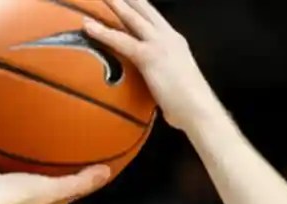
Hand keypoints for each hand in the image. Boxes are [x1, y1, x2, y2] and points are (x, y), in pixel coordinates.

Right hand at [0, 151, 109, 203]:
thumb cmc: (13, 197)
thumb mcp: (51, 189)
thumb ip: (78, 183)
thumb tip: (107, 172)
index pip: (57, 198)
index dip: (72, 186)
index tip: (85, 169)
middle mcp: (9, 202)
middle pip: (34, 182)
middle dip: (44, 168)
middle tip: (59, 148)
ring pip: (9, 166)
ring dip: (16, 152)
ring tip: (26, 128)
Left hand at [83, 0, 220, 132]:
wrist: (198, 110)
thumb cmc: (187, 103)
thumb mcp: (174, 79)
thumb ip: (160, 71)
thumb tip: (148, 78)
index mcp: (174, 41)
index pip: (152, 16)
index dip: (138, 4)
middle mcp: (168, 36)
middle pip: (143, 9)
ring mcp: (160, 44)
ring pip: (132, 17)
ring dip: (115, 4)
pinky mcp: (150, 56)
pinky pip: (122, 41)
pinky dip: (103, 32)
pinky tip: (88, 26)